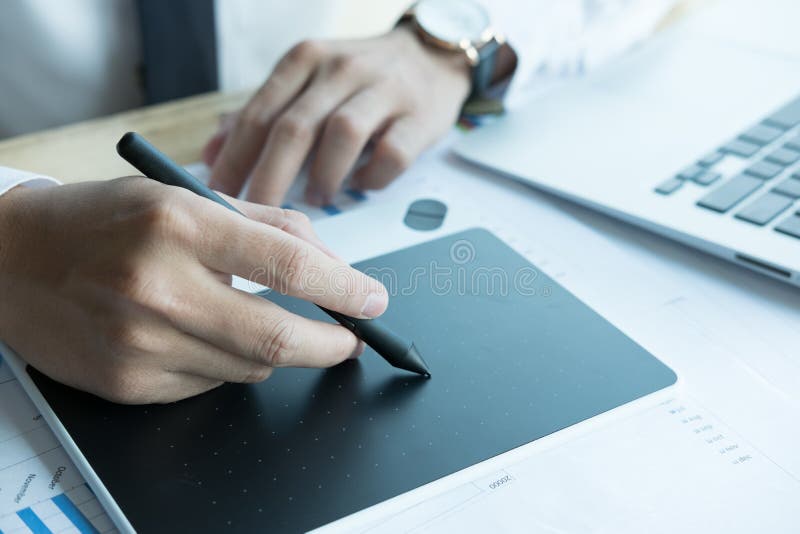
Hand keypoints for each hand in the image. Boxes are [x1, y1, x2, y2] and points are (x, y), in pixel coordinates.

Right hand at [0, 180, 387, 403]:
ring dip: (275, 352)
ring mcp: (140, 342)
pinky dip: (227, 363)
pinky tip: (200, 335)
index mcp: (179, 223)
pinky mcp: (129, 382)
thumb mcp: (187, 197)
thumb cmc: (105, 220)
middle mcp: (158, 286)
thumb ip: (269, 226)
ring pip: (250, 367)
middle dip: (333, 345)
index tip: (372, 301)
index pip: (289, 265)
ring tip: (257, 320)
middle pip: (279, 338)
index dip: (345, 290)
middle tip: (351, 339)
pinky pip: (210, 384)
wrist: (13, 260)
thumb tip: (333, 266)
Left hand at [204, 24, 470, 205]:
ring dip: (323, 175)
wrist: (431, 56)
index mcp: (305, 61)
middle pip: (294, 128)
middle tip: (257, 213)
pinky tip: (362, 186)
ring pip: (342, 135)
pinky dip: (372, 177)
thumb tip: (211, 152)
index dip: (235, 158)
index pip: (259, 113)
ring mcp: (383, 90)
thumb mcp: (306, 82)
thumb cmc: (360, 78)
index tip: (218, 194)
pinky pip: (391, 153)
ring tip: (314, 198)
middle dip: (269, 177)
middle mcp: (340, 69)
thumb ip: (260, 114)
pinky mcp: (419, 115)